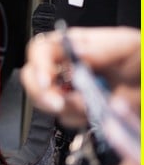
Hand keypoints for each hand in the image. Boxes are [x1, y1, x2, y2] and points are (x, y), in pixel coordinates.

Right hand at [20, 26, 140, 125]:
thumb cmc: (140, 60)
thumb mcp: (127, 46)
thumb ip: (101, 48)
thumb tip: (76, 53)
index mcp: (72, 45)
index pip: (40, 50)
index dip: (39, 65)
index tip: (47, 82)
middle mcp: (65, 66)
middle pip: (32, 77)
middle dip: (41, 93)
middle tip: (59, 103)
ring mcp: (69, 88)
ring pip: (45, 101)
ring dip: (66, 108)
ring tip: (90, 104)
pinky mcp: (76, 108)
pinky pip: (65, 118)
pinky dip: (78, 119)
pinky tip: (93, 111)